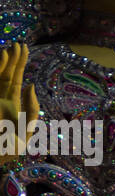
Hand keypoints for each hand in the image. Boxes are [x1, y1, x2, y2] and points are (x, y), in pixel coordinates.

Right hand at [0, 44, 36, 160]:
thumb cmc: (8, 151)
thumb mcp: (27, 131)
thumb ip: (32, 109)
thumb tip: (30, 86)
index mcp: (12, 105)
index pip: (16, 79)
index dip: (19, 64)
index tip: (22, 48)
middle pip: (5, 75)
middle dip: (11, 60)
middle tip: (17, 44)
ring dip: (0, 65)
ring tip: (6, 50)